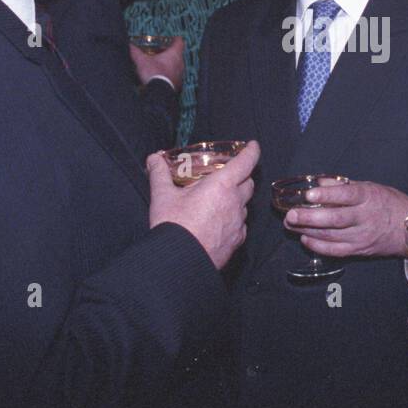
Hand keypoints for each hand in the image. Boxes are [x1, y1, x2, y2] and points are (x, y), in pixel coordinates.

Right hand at [130, 36, 184, 90]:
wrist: (159, 92)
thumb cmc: (154, 73)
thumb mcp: (142, 60)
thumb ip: (136, 52)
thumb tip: (130, 45)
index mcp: (174, 54)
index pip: (179, 42)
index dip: (176, 39)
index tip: (173, 38)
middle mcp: (180, 63)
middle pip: (177, 54)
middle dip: (169, 52)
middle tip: (161, 51)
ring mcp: (180, 74)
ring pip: (176, 65)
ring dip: (169, 64)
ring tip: (159, 64)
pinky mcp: (177, 83)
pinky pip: (174, 75)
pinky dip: (168, 74)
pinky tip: (160, 76)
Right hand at [148, 139, 258, 268]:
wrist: (179, 262)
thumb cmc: (173, 226)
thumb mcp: (163, 196)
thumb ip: (160, 173)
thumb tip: (154, 158)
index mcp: (222, 186)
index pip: (246, 162)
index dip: (251, 152)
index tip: (253, 146)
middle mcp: (235, 203)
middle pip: (248, 183)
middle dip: (242, 176)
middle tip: (229, 175)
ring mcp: (238, 223)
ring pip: (245, 205)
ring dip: (237, 199)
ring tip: (220, 200)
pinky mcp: (237, 242)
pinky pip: (241, 225)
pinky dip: (234, 219)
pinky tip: (219, 222)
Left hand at [283, 180, 407, 257]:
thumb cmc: (389, 204)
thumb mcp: (370, 187)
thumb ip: (343, 186)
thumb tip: (319, 183)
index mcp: (369, 197)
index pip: (346, 195)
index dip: (326, 195)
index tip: (308, 195)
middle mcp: (365, 218)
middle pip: (335, 219)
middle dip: (309, 218)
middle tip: (290, 215)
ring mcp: (362, 236)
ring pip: (331, 236)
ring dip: (307, 231)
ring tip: (290, 225)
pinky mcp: (359, 250)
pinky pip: (335, 251)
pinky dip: (318, 246)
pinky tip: (305, 239)